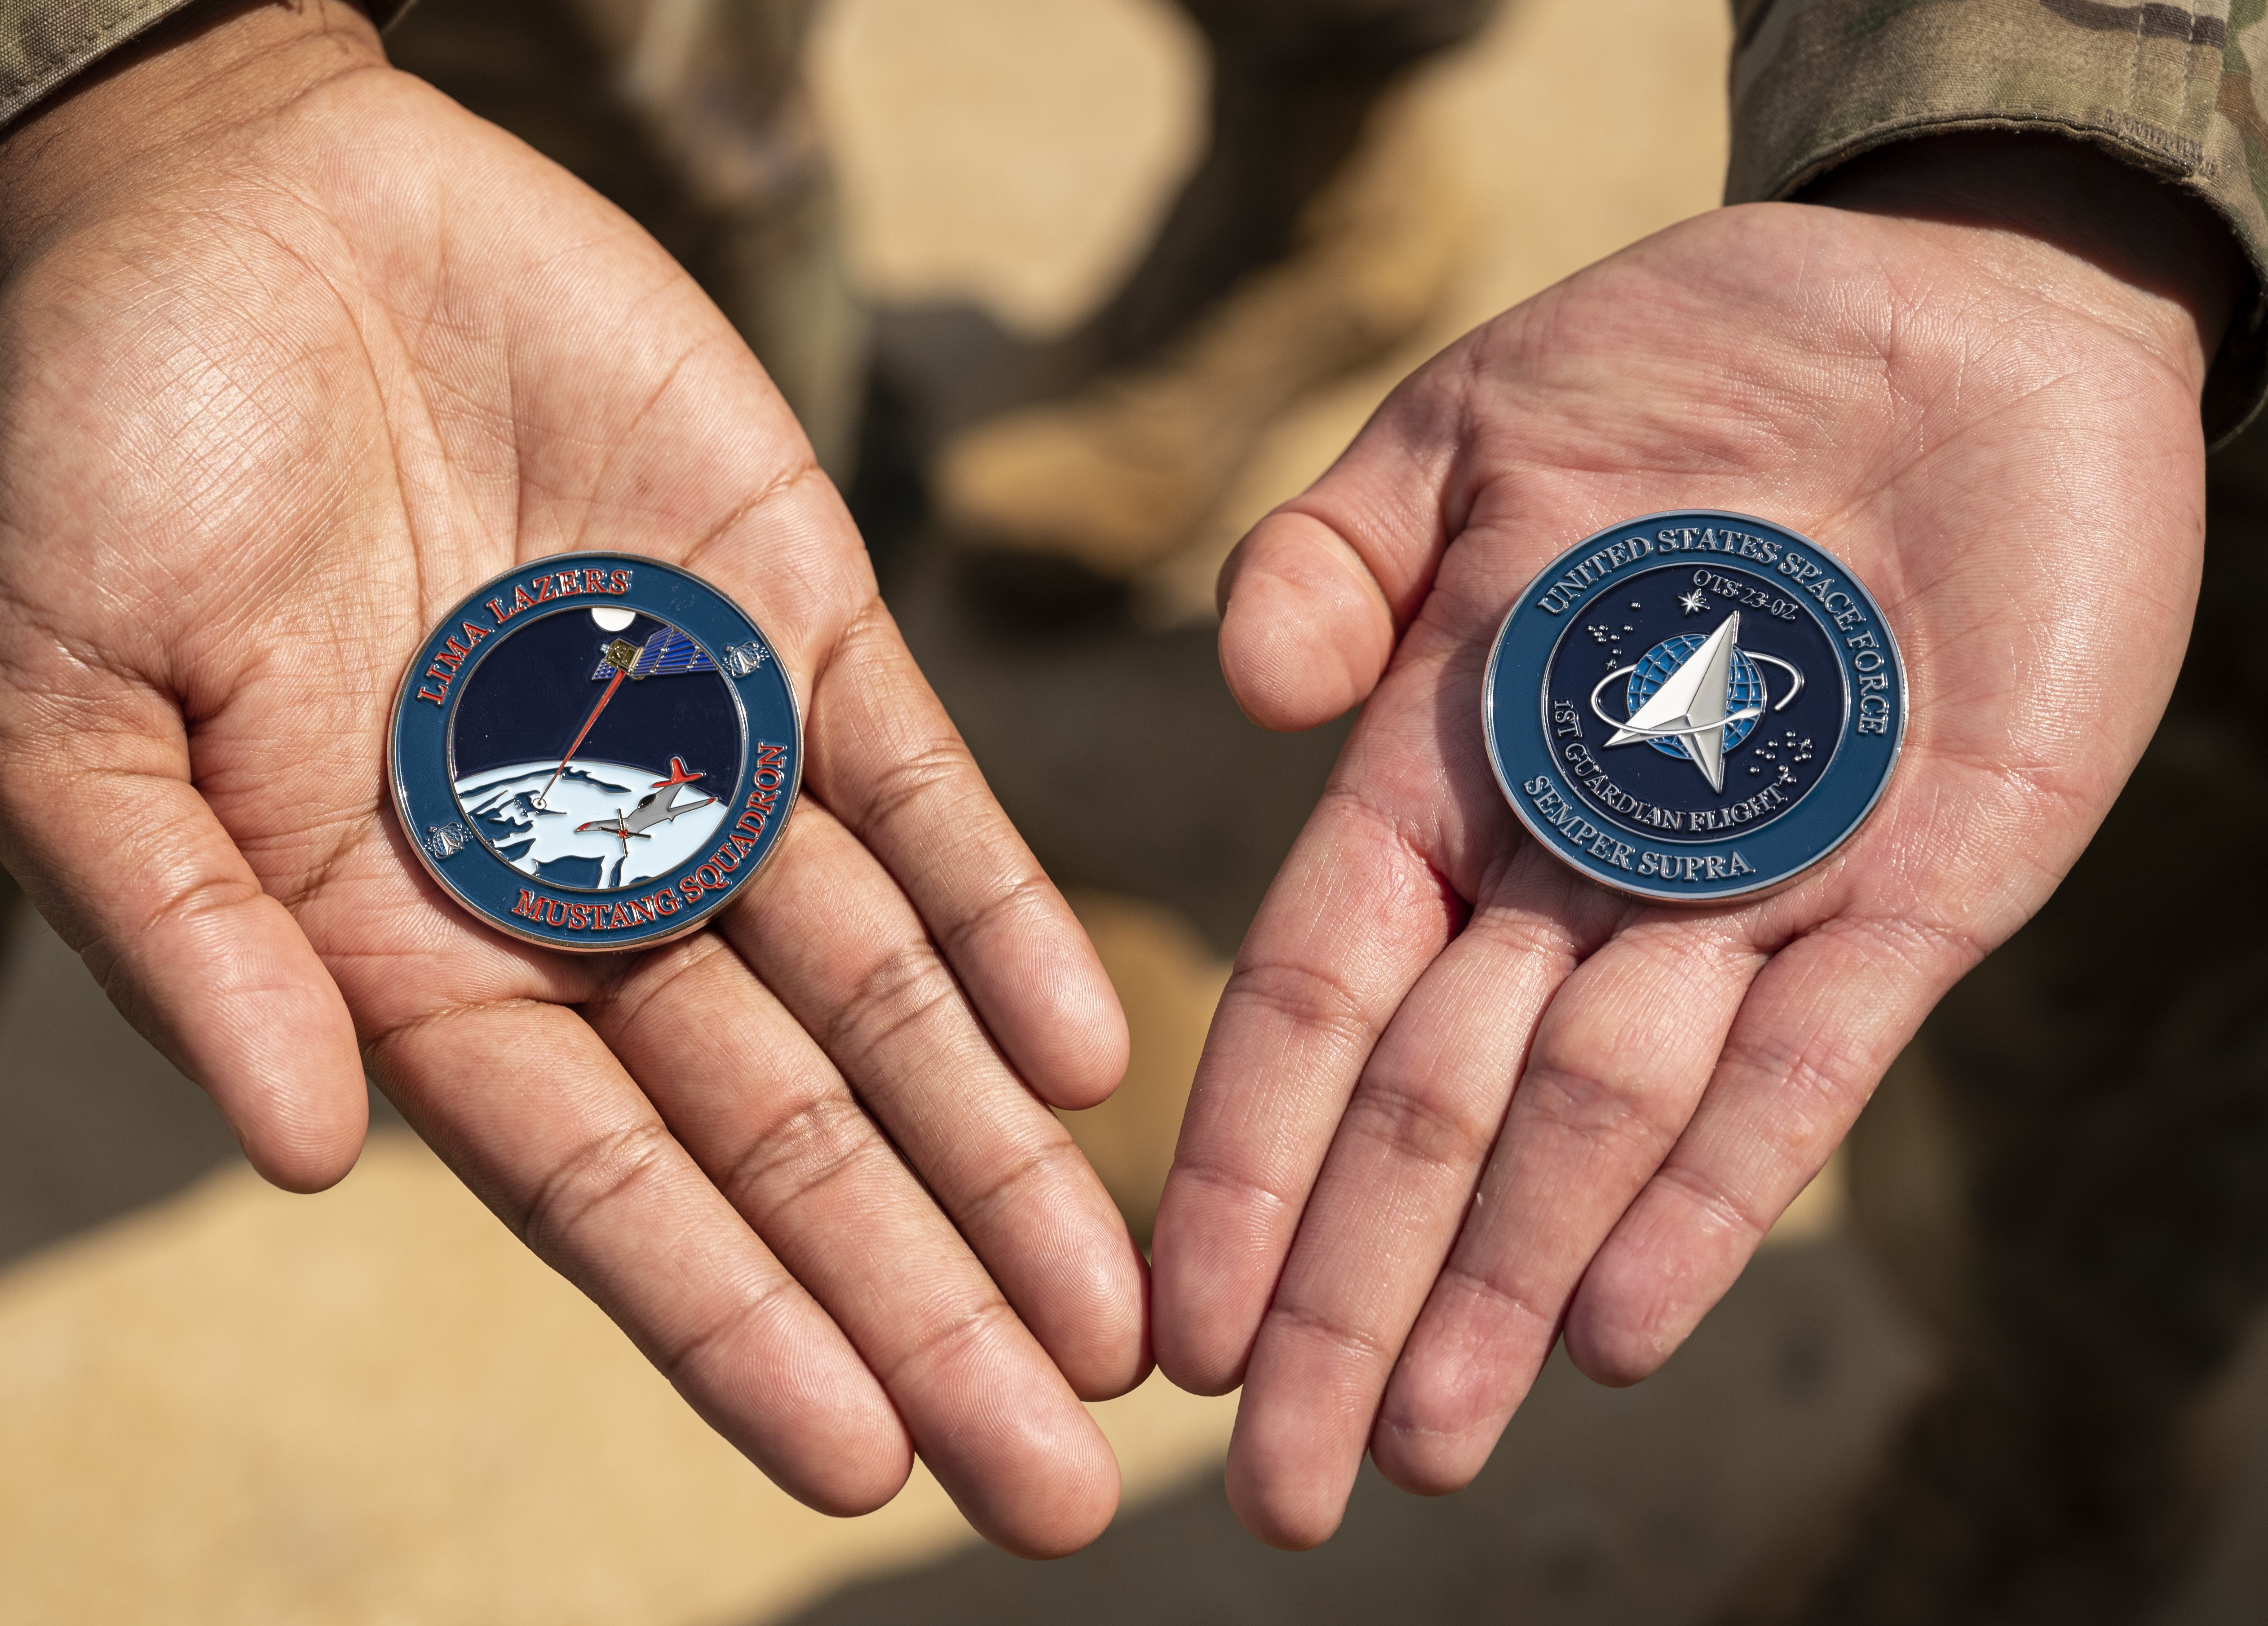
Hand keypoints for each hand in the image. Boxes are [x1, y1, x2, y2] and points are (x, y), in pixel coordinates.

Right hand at [0, 0, 1139, 1554]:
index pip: (598, 1182)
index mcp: (404, 946)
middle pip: (777, 1133)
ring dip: (996, 1151)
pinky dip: (1003, 916)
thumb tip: (312, 1152)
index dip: (729, 1321)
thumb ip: (184, 939)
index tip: (861, 1455)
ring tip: (1110, 1310)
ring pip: (881, 999)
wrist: (236, 213)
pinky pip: (920, 797)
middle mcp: (579, 889)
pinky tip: (1086, 1051)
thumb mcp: (60, 710)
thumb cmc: (101, 461)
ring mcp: (702, 760)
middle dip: (912, 1295)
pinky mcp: (791, 624)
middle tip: (1048, 1467)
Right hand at [1154, 132, 2241, 1545]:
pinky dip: (1714, 1189)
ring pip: (1598, 1119)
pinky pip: (1806, 1063)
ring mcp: (1747, 884)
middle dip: (1356, 1297)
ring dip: (1508, 1281)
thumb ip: (1328, 551)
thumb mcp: (1468, 426)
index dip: (1249, 1164)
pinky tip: (1620, 1326)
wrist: (1952, 306)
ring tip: (1430, 1444)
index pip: (1322, 999)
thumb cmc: (1691, 352)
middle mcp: (1579, 865)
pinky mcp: (1922, 879)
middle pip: (1441, 1109)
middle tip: (1291, 1483)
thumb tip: (1252, 694)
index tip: (1180, 1326)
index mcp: (1448, 768)